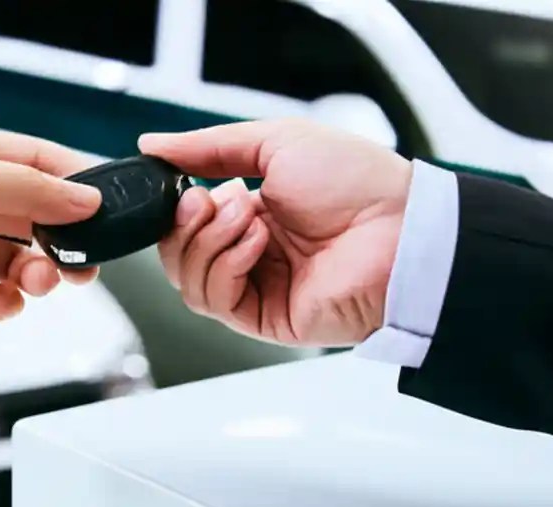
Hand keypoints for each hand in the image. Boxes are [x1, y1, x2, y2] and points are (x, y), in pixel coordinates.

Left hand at [0, 127, 101, 348]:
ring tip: (40, 284)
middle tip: (87, 261)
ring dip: (39, 275)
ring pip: (23, 262)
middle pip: (38, 217)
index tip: (108, 207)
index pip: (37, 161)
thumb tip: (88, 200)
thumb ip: (36, 190)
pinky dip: (7, 304)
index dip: (76, 182)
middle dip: (65, 239)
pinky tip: (2, 303)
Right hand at [140, 119, 412, 346]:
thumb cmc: (356, 182)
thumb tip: (154, 145)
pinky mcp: (266, 319)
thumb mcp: (275, 141)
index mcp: (254, 214)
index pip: (186, 223)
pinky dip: (226, 266)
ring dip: (207, 242)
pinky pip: (215, 301)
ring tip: (248, 216)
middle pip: (178, 255)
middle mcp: (253, 254)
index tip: (182, 184)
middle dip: (184, 225)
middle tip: (206, 201)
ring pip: (189, 281)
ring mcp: (259, 288)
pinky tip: (257, 243)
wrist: (399, 227)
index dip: (176, 207)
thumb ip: (209, 146)